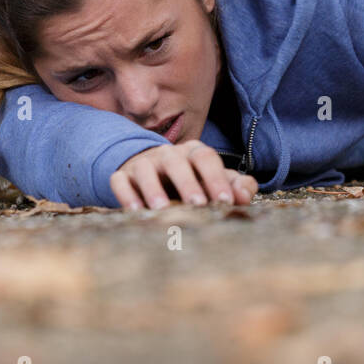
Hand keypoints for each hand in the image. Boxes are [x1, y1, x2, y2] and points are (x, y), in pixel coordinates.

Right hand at [110, 140, 258, 209]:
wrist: (155, 172)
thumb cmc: (194, 180)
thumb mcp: (217, 180)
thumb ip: (238, 186)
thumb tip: (244, 196)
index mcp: (194, 151)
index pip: (206, 158)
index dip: (216, 178)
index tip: (225, 201)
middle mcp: (169, 154)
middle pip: (177, 162)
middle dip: (187, 183)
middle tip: (197, 205)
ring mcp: (144, 163)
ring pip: (146, 170)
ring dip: (153, 189)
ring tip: (162, 209)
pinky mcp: (123, 175)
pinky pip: (120, 181)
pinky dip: (125, 195)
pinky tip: (135, 211)